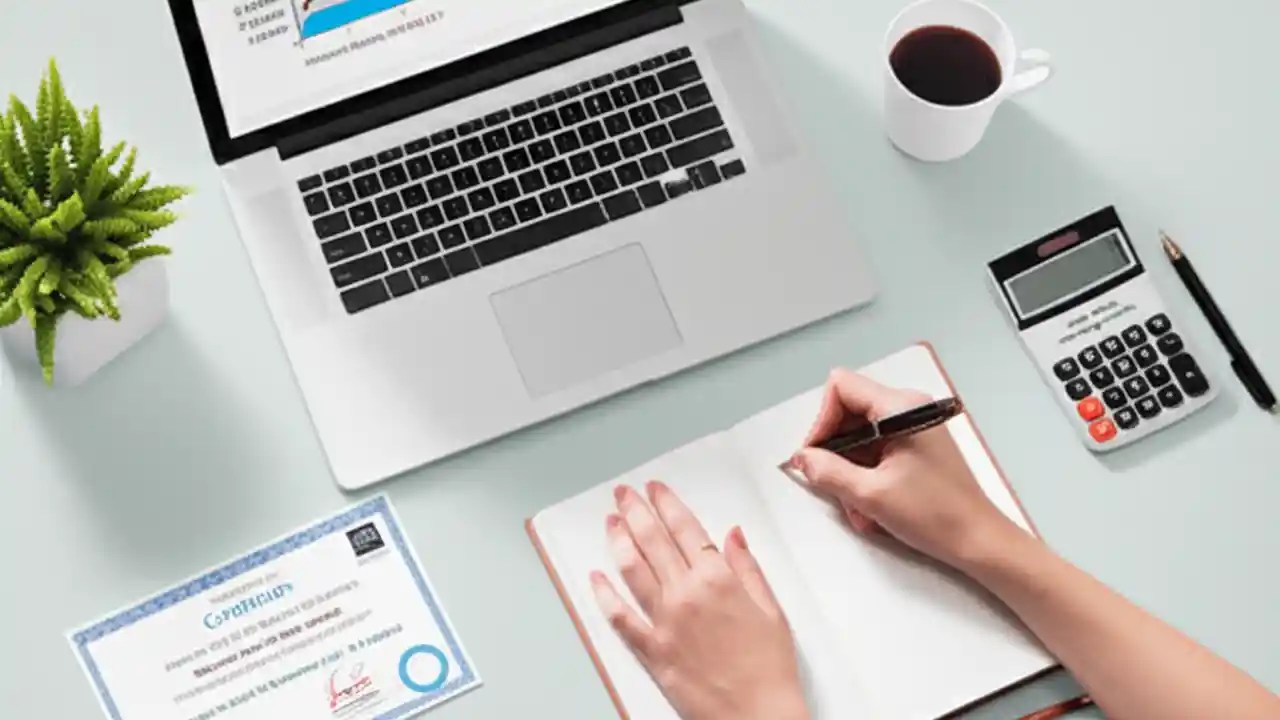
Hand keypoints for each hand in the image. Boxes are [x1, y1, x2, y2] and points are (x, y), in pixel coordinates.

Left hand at [590, 482, 808, 719]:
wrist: (757, 716)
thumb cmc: (770, 669)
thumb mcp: (771, 610)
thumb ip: (747, 568)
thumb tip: (732, 534)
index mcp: (719, 580)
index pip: (686, 529)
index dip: (668, 504)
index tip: (656, 489)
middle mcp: (687, 594)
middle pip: (654, 541)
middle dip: (636, 511)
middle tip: (624, 493)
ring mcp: (665, 622)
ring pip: (632, 570)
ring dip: (619, 540)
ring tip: (611, 521)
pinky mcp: (652, 651)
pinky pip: (620, 617)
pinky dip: (604, 595)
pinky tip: (596, 577)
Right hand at [790, 370, 1019, 569]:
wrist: (979, 541)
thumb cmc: (936, 515)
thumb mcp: (870, 495)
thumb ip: (828, 471)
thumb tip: (802, 458)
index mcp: (901, 408)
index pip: (841, 388)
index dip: (821, 421)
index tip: (816, 456)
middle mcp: (908, 409)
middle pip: (848, 412)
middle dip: (835, 451)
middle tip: (833, 486)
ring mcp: (913, 428)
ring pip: (859, 436)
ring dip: (849, 471)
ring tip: (859, 507)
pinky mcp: (916, 447)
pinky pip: (876, 451)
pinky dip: (865, 476)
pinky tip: (871, 505)